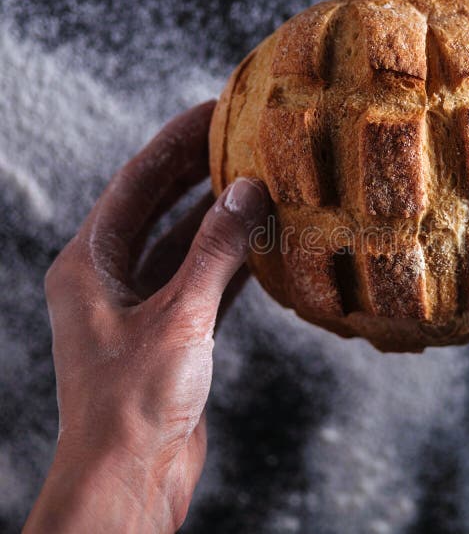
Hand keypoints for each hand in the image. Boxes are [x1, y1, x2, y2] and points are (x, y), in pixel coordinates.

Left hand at [24, 102, 266, 532]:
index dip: (175, 142)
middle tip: (242, 135)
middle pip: (158, 206)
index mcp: (87, 264)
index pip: (135, 183)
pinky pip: (202, 280)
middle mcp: (108, 278)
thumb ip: (215, 250)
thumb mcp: (179, 316)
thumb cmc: (134, 402)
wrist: (129, 477)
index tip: (213, 109)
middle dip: (198, 170)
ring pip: (184, 244)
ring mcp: (139, 306)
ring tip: (260, 182)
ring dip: (219, 216)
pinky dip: (231, 260)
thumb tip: (247, 190)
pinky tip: (263, 242)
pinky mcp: (169, 332)